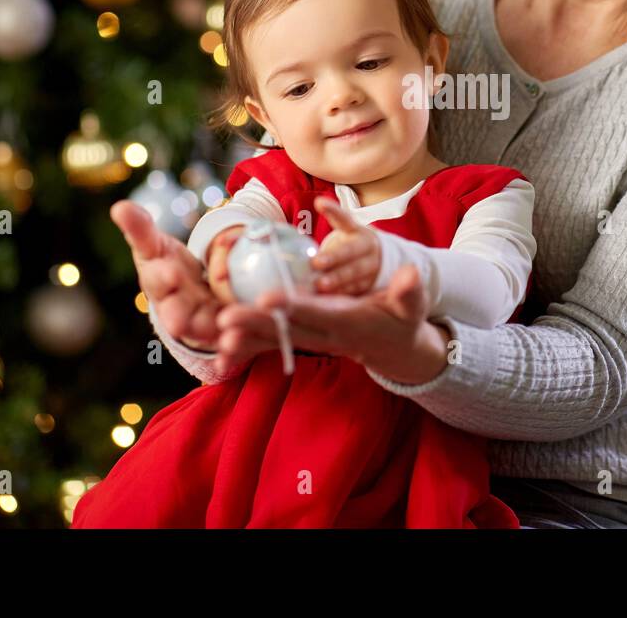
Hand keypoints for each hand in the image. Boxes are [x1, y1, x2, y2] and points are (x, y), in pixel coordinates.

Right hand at [110, 202, 278, 373]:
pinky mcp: (224, 332)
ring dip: (213, 332)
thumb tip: (119, 207)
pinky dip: (235, 342)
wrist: (188, 292)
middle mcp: (177, 309)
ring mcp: (201, 324)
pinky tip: (244, 338)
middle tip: (182, 319)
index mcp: (159, 285)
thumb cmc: (166, 265)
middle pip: (178, 315)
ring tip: (224, 330)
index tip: (170, 272)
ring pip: (206, 331)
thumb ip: (140, 229)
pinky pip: (229, 339)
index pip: (158, 281)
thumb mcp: (155, 247)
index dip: (164, 277)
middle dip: (180, 316)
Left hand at [225, 264, 451, 385]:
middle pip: (286, 330)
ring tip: (215, 336)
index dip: (294, 307)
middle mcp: (325, 335)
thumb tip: (411, 273)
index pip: (317, 313)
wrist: (393, 347)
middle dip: (255, 325)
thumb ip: (410, 292)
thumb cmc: (401, 319)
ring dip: (244, 338)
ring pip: (274, 340)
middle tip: (224, 320)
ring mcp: (311, 340)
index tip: (268, 298)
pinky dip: (246, 348)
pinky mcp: (302, 340)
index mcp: (347, 322)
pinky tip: (220, 352)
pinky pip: (271, 345)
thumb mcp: (411, 307)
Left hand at [310, 195, 381, 294]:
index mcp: (357, 231)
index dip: (333, 211)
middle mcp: (366, 248)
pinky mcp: (370, 286)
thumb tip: (270, 230)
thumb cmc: (349, 247)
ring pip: (354, 273)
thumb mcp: (343, 233)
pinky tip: (326, 300)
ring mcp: (371, 267)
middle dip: (334, 257)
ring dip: (337, 280)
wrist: (378, 262)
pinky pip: (355, 290)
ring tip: (320, 286)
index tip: (319, 203)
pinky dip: (340, 295)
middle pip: (350, 251)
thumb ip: (323, 230)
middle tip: (316, 263)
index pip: (345, 219)